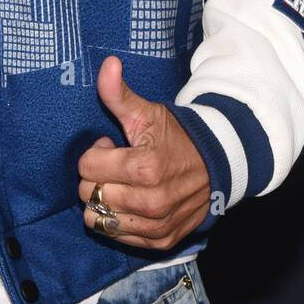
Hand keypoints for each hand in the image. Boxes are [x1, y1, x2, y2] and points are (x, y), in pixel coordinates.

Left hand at [77, 55, 210, 249]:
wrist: (216, 164)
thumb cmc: (175, 136)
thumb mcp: (147, 112)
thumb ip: (119, 93)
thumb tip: (108, 63)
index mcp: (145, 167)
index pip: (87, 167)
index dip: (95, 152)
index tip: (112, 145)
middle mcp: (151, 201)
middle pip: (90, 193)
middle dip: (96, 176)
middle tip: (117, 165)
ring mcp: (157, 224)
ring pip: (98, 219)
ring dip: (103, 200)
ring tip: (123, 184)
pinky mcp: (161, 240)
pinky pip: (117, 236)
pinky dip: (116, 219)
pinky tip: (131, 201)